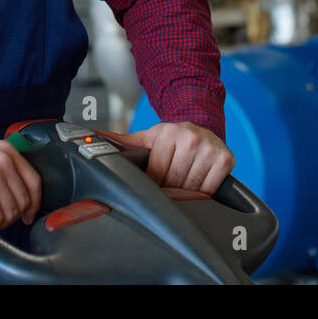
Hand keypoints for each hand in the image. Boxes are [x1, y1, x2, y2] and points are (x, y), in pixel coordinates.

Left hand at [105, 122, 234, 195]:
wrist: (201, 126)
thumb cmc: (170, 138)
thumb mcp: (145, 139)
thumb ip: (119, 142)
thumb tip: (91, 139)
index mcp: (167, 133)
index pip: (155, 174)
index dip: (153, 183)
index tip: (154, 180)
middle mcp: (190, 138)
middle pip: (173, 183)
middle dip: (169, 188)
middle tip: (169, 181)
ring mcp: (209, 149)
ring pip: (192, 188)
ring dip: (186, 192)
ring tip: (182, 180)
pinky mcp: (226, 159)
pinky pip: (210, 189)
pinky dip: (203, 192)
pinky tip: (197, 181)